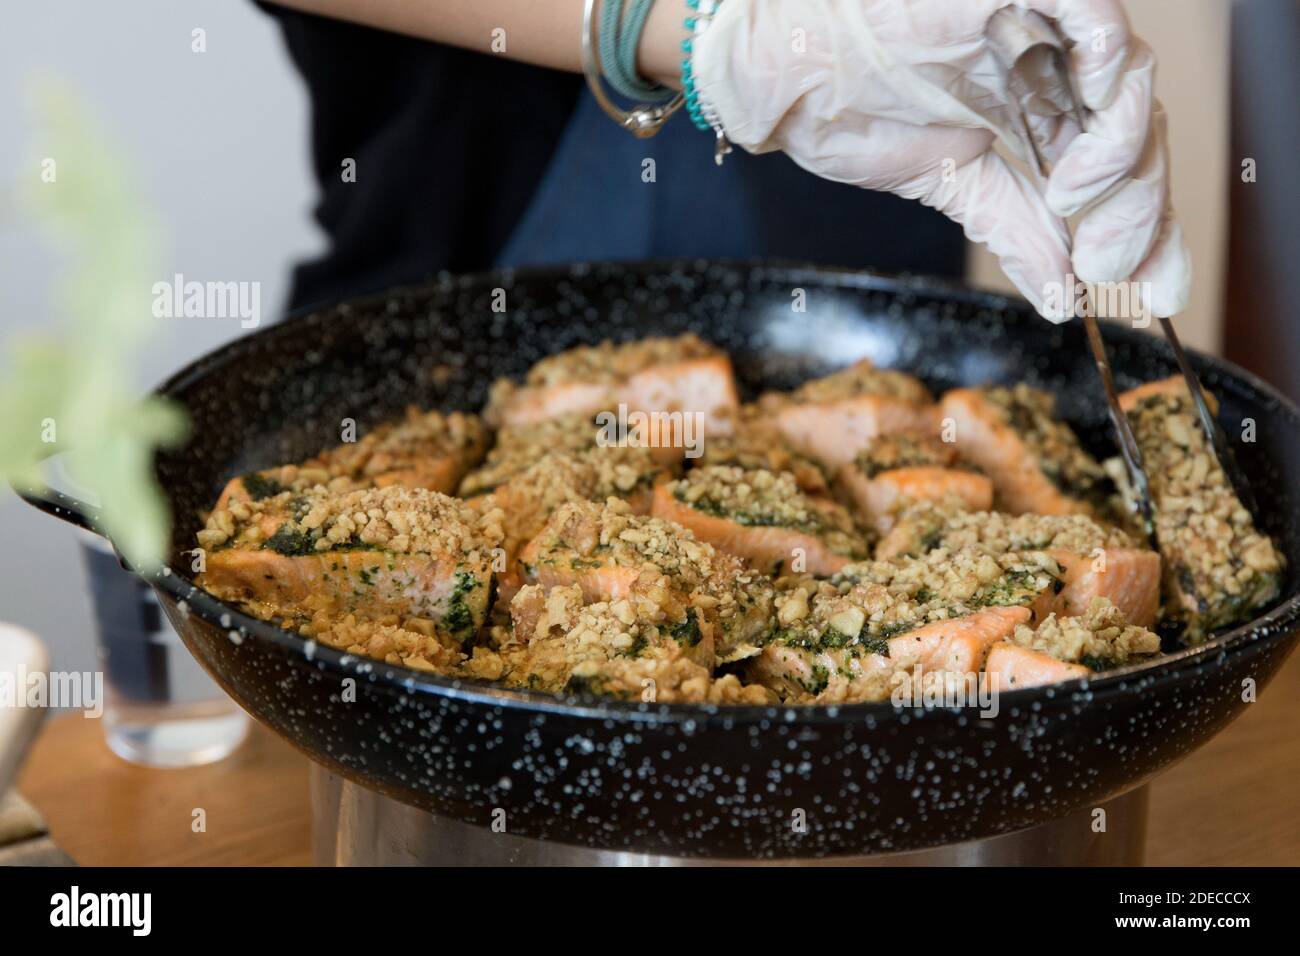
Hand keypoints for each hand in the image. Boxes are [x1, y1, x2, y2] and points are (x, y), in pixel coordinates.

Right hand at [692, 0, 1190, 318]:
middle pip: (1135, 135)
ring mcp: (1038, 27)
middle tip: (1112, 267)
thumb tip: (1066, 301)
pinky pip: (1096, 22)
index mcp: (1033, 111)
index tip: (1158, 291)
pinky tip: (1080, 153)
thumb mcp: (948, 185)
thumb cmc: (845, 110)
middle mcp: (1048, 68)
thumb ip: (1014, 233)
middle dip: (1139, 210)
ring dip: (1122, 160)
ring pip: (1129, 86)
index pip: (1115, 170)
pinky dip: (1108, 87)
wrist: (778, 73)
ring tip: (1077, 209)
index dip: (1146, 228)